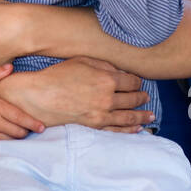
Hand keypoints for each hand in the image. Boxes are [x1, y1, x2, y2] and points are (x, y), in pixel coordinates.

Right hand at [0, 57, 152, 132]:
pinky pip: (117, 129)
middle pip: (133, 99)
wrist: (40, 96)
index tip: (137, 82)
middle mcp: (108, 98)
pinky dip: (130, 130)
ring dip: (142, 116)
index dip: (137, 81)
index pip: (132, 81)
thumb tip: (121, 73)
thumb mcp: (83, 61)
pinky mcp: (95, 125)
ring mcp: (102, 114)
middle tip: (146, 97)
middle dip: (141, 97)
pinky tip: (138, 128)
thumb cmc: (59, 75)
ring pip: (129, 117)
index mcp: (107, 79)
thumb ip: (105, 65)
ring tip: (150, 115)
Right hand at [0, 64, 45, 143]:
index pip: (20, 117)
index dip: (32, 123)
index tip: (42, 126)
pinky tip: (8, 137)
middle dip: (26, 130)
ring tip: (20, 132)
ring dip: (17, 137)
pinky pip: (0, 144)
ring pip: (11, 139)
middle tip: (30, 127)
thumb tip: (10, 66)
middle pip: (18, 131)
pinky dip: (7, 142)